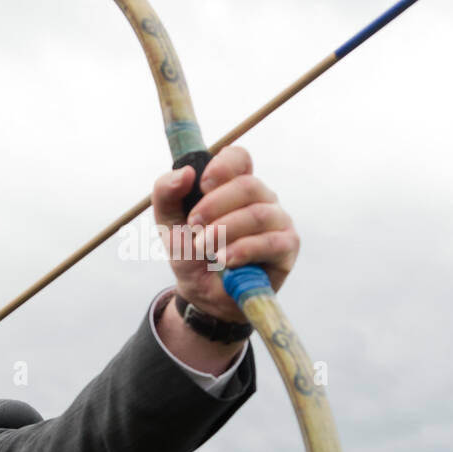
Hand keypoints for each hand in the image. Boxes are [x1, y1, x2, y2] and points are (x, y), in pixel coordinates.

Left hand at [151, 145, 298, 325]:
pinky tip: (225, 261)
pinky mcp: (287, 247)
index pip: (239, 158)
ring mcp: (278, 220)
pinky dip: (244, 250)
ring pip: (258, 214)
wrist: (202, 294)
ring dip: (225, 231)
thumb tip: (185, 173)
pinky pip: (271, 242)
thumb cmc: (191, 253)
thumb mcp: (168, 223)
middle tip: (194, 228)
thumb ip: (165, 194)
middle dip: (215, 207)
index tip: (201, 186)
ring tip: (206, 249)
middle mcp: (261, 198)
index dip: (222, 166)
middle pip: (248, 185)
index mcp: (235, 185)